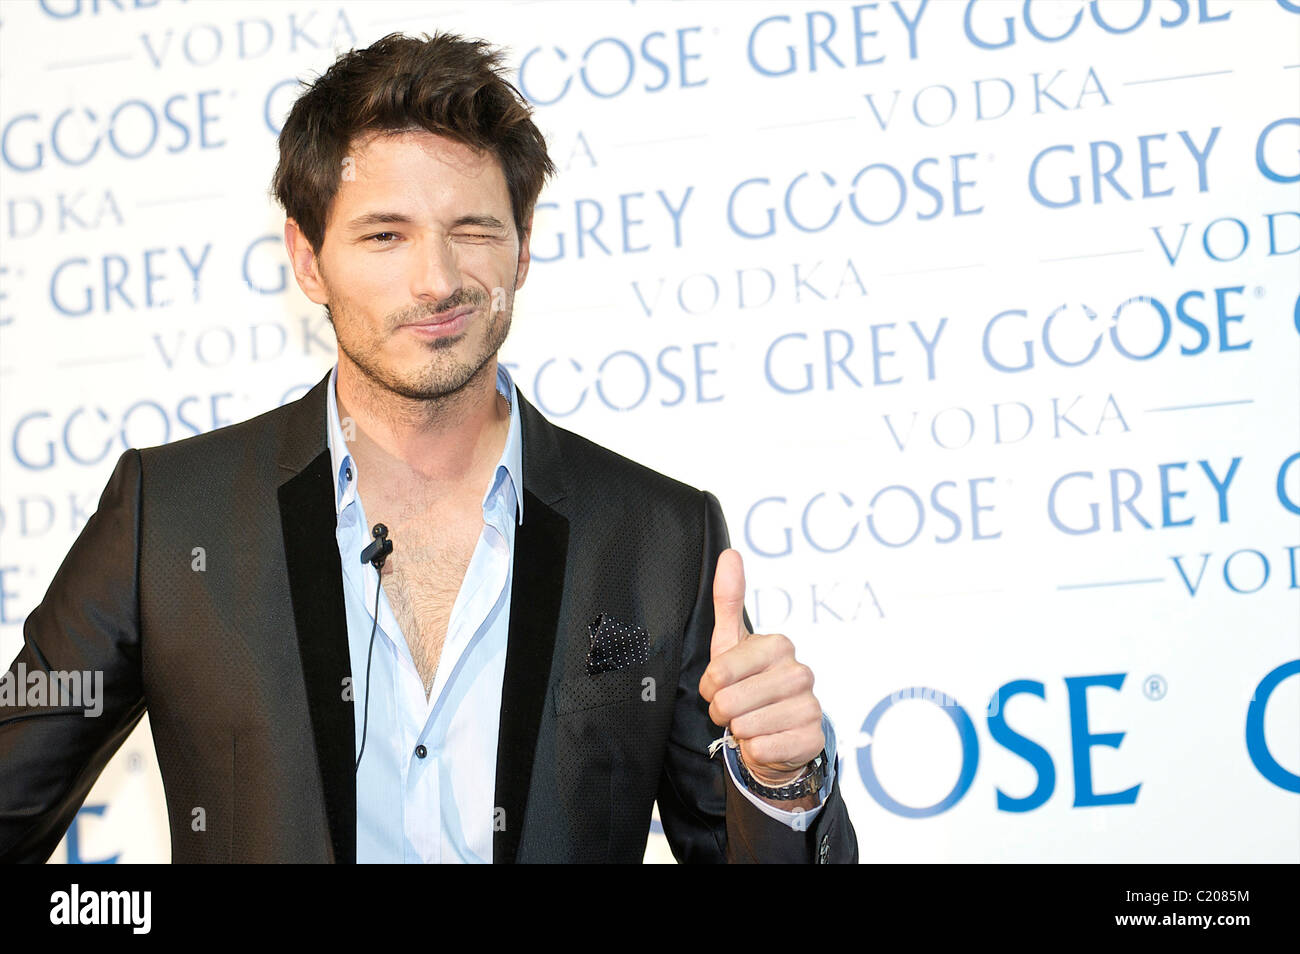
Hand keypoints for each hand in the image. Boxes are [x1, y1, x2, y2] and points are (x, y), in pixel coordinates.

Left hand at [698, 548, 824, 786]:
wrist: (778, 734)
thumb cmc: (749, 686)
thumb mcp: (732, 644)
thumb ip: (728, 599)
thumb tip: (730, 554)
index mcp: (778, 645)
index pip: (718, 672)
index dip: (711, 687)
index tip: (721, 687)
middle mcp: (800, 672)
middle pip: (729, 702)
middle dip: (723, 711)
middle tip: (735, 709)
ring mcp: (810, 706)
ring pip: (745, 727)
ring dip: (740, 732)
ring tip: (752, 723)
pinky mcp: (813, 739)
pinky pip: (763, 750)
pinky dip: (756, 752)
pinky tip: (767, 740)